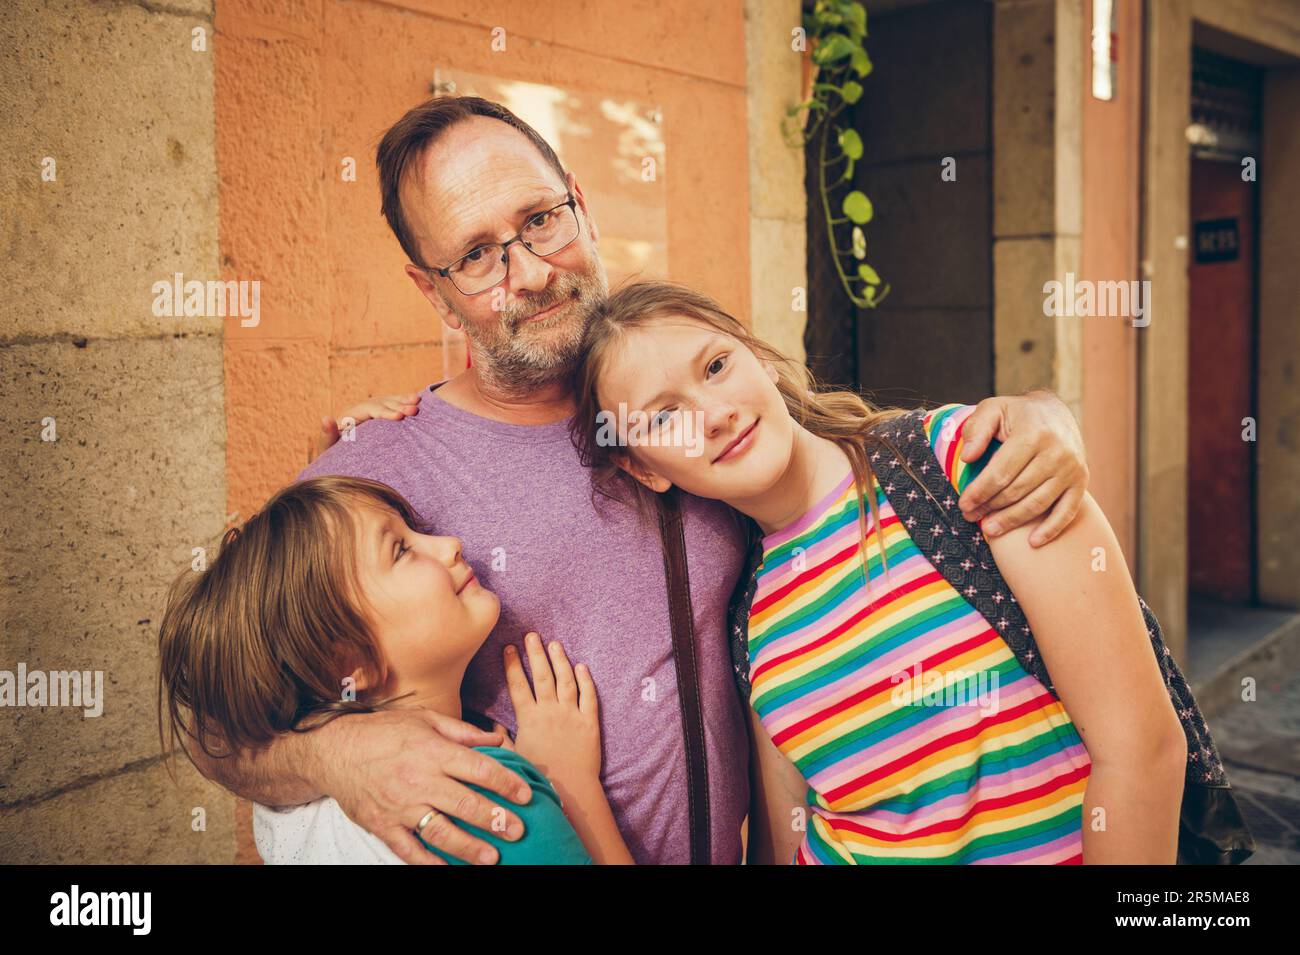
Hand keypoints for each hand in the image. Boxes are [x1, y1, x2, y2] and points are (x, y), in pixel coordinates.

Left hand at [308, 392, 421, 463]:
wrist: (336, 459)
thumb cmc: (333, 455)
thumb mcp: (328, 446)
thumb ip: (328, 434)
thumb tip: (326, 418)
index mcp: (351, 414)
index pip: (370, 409)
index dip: (385, 412)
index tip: (399, 418)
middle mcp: (361, 409)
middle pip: (382, 403)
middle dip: (398, 406)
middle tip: (414, 410)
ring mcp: (371, 411)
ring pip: (389, 402)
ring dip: (404, 402)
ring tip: (418, 402)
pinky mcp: (378, 417)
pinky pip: (392, 406)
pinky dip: (404, 404)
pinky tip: (418, 402)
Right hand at [322, 707, 532, 865]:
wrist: (333, 750)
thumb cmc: (383, 732)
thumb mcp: (424, 720)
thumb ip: (463, 733)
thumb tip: (498, 738)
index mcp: (433, 752)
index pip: (478, 768)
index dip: (505, 783)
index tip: (526, 795)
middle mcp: (419, 780)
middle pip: (464, 804)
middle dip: (495, 819)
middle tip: (517, 830)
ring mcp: (400, 806)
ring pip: (440, 832)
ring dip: (469, 847)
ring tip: (492, 857)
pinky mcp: (383, 825)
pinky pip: (409, 850)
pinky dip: (429, 864)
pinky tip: (450, 870)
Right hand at [503, 632, 601, 797]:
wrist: (570, 791)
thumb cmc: (539, 778)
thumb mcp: (513, 758)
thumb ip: (501, 739)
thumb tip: (492, 724)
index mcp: (529, 719)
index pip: (518, 685)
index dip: (512, 665)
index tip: (508, 648)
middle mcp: (550, 712)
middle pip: (542, 675)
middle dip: (535, 653)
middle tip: (531, 636)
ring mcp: (571, 715)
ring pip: (566, 680)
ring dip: (560, 660)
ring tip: (554, 644)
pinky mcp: (590, 722)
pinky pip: (589, 696)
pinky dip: (585, 680)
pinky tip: (582, 667)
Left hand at [957, 390, 1088, 546]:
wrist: (1056, 412)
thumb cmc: (1017, 414)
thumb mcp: (993, 409)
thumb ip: (977, 430)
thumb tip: (967, 458)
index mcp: (1033, 434)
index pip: (1001, 472)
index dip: (979, 491)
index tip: (963, 504)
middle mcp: (1057, 452)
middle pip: (1017, 491)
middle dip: (990, 507)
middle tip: (970, 517)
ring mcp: (1071, 469)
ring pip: (1037, 504)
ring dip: (1011, 521)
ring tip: (989, 529)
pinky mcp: (1081, 482)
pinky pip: (1067, 512)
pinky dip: (1051, 529)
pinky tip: (1033, 543)